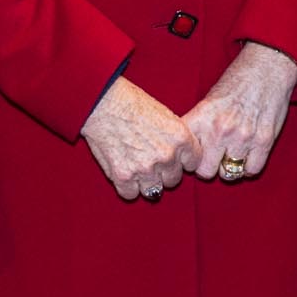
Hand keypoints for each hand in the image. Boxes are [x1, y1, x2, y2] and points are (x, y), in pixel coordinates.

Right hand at [82, 76, 198, 199]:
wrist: (103, 102)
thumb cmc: (132, 103)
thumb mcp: (165, 115)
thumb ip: (176, 138)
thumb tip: (180, 155)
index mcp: (181, 138)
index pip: (193, 164)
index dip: (182, 161)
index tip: (173, 158)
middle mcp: (166, 156)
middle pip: (173, 180)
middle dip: (163, 173)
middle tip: (150, 161)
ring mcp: (145, 168)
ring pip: (154, 191)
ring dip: (146, 182)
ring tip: (136, 168)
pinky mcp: (123, 176)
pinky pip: (131, 194)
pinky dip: (126, 187)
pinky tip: (123, 173)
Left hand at [183, 42, 296, 182]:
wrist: (266, 68)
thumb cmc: (236, 83)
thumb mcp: (207, 102)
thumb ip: (198, 126)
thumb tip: (186, 152)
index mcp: (202, 117)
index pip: (185, 155)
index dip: (187, 158)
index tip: (192, 155)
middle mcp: (220, 130)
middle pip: (204, 172)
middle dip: (207, 167)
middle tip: (213, 158)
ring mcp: (243, 137)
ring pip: (228, 174)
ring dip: (229, 167)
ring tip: (231, 155)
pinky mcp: (264, 141)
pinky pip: (251, 170)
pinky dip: (248, 167)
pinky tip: (247, 155)